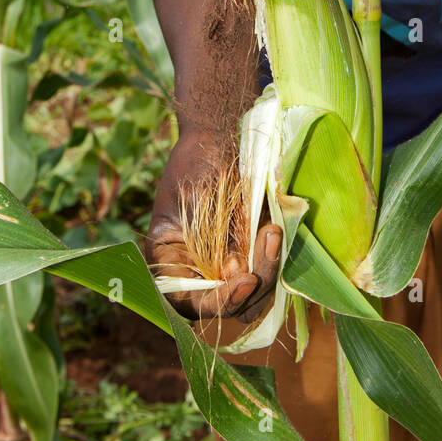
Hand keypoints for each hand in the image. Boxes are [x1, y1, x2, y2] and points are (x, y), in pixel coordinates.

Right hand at [145, 131, 282, 322]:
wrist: (218, 135)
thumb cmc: (195, 162)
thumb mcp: (193, 202)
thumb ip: (210, 243)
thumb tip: (234, 273)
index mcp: (169, 262)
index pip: (190, 303)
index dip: (219, 301)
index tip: (245, 280)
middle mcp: (196, 271)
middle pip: (226, 305)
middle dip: (251, 285)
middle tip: (267, 242)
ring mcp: (224, 264)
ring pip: (251, 296)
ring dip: (266, 269)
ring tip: (271, 232)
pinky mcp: (249, 253)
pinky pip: (264, 272)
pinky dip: (272, 256)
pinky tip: (272, 229)